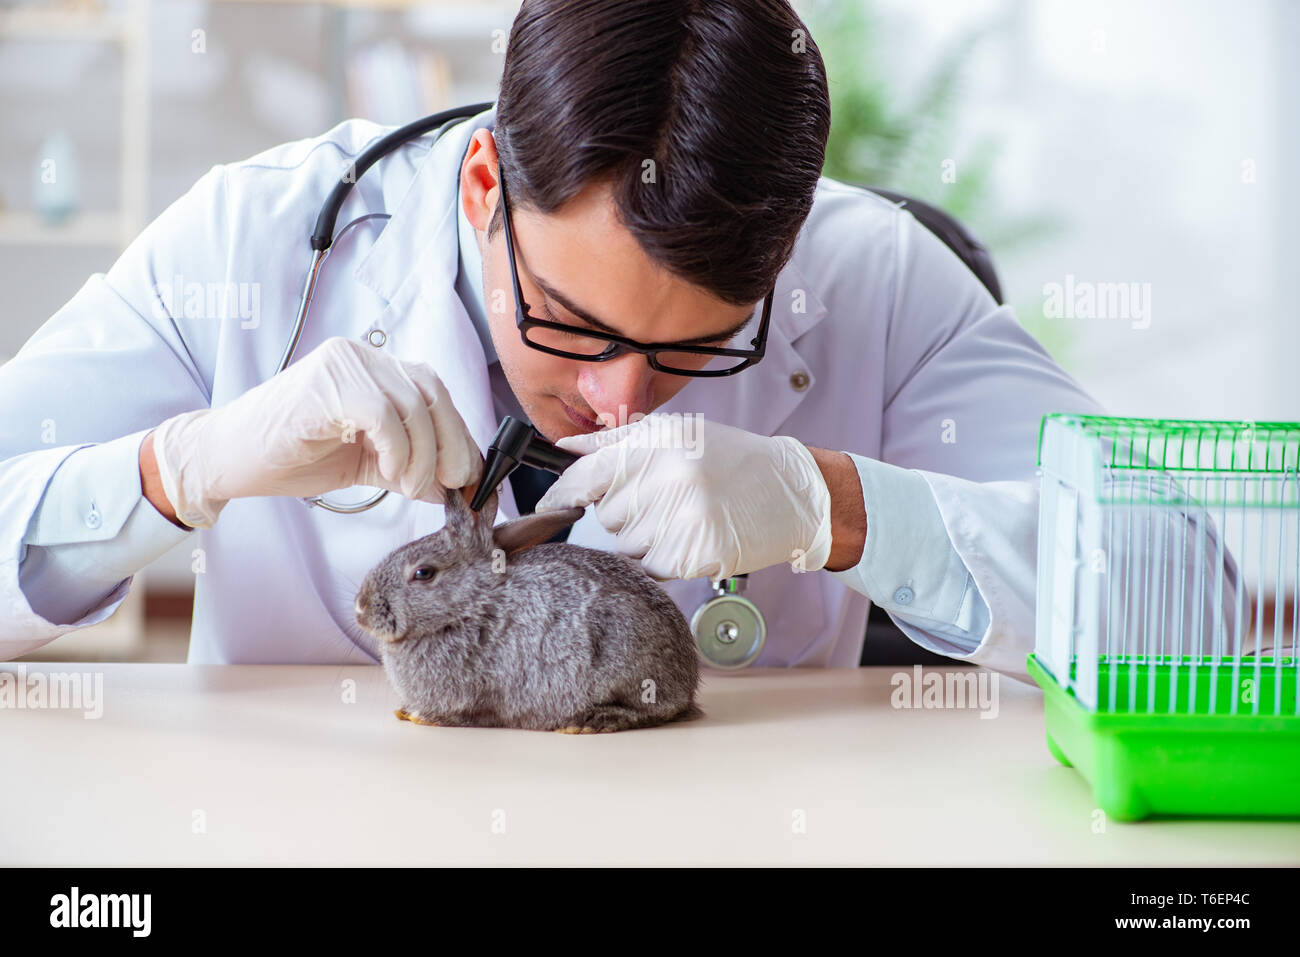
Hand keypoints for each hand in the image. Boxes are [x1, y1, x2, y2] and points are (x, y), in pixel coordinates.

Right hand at [151, 336, 481, 526]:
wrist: (228, 459)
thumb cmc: (291, 457)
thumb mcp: (366, 462)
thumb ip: (408, 466)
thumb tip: (455, 485)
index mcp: (374, 369)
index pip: (434, 392)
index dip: (459, 434)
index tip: (466, 477)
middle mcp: (362, 356)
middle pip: (432, 392)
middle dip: (451, 444)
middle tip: (449, 485)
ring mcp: (344, 364)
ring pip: (413, 403)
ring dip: (423, 454)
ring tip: (410, 485)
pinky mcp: (328, 383)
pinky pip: (384, 413)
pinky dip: (397, 448)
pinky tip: (388, 471)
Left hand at [535, 413, 832, 580]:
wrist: (792, 493)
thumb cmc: (732, 462)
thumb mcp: (678, 433)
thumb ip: (617, 441)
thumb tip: (565, 447)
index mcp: (661, 442)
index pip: (588, 474)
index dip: (564, 494)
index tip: (550, 505)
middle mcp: (670, 477)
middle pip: (606, 516)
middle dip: (627, 513)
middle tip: (666, 501)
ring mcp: (683, 517)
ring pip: (626, 546)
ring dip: (646, 539)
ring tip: (684, 518)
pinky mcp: (694, 553)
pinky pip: (651, 568)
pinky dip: (664, 560)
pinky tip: (691, 538)